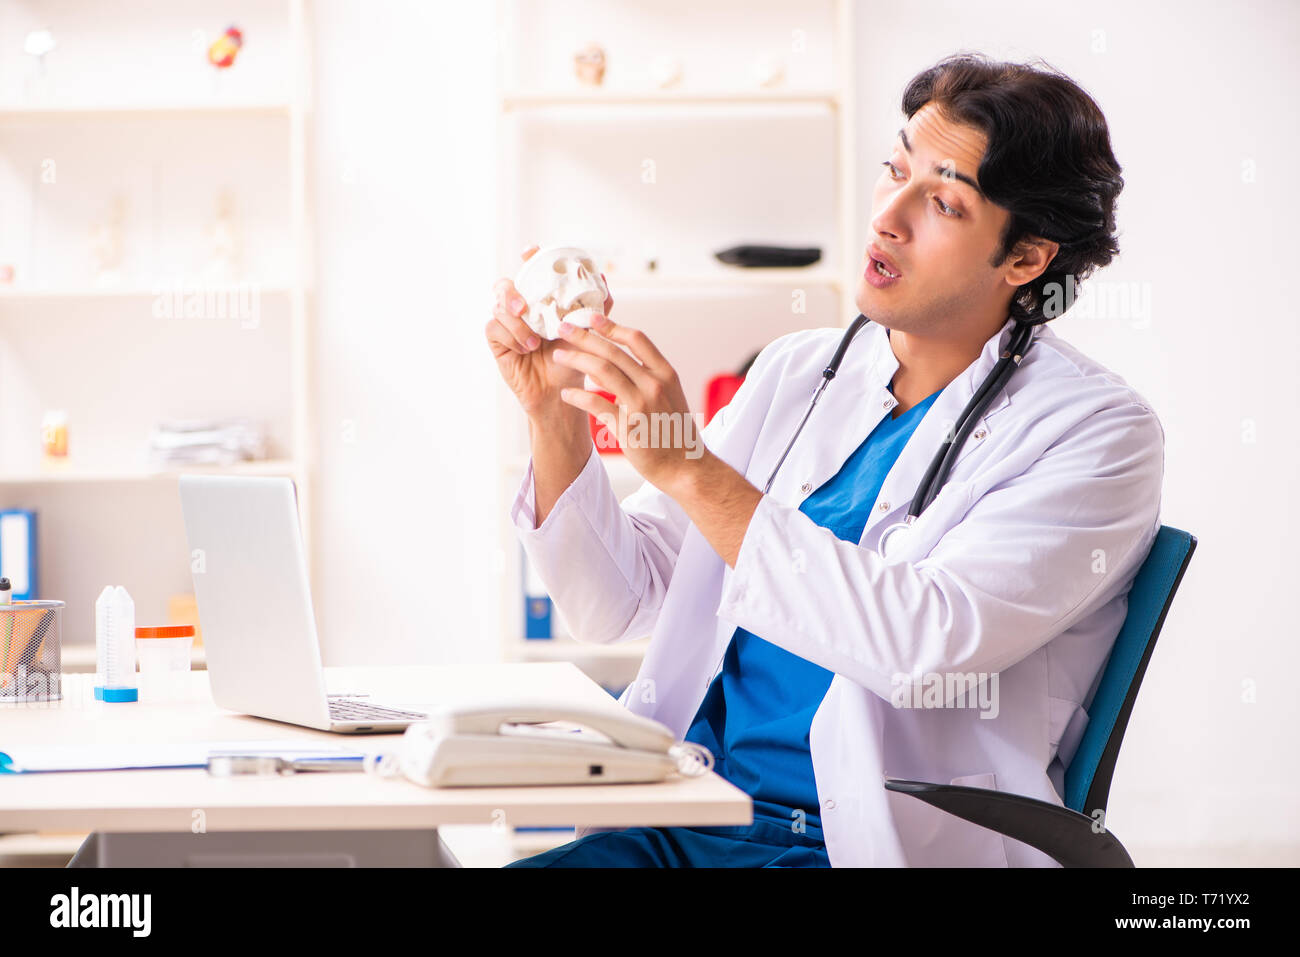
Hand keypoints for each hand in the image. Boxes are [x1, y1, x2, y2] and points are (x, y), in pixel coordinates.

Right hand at [485, 244, 615, 419]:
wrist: (562, 393)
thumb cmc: (574, 361)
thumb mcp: (588, 332)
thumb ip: (597, 306)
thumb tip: (602, 277)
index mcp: (542, 301)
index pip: (530, 271)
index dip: (528, 257)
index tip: (530, 250)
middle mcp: (522, 309)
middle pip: (504, 285)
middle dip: (511, 291)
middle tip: (523, 306)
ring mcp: (507, 324)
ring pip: (498, 308)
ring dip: (516, 323)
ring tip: (533, 342)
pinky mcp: (497, 342)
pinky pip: (494, 328)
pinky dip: (510, 337)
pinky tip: (524, 350)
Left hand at [551, 315, 703, 493]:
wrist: (685, 466)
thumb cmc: (674, 431)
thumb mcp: (670, 396)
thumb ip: (646, 377)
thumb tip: (615, 362)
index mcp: (666, 373)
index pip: (636, 339)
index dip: (612, 326)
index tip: (591, 318)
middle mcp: (654, 384)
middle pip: (613, 352)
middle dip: (584, 337)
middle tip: (563, 329)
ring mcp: (641, 405)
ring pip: (602, 372)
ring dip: (576, 360)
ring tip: (558, 357)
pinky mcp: (628, 427)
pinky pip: (596, 404)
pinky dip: (578, 397)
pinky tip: (566, 395)